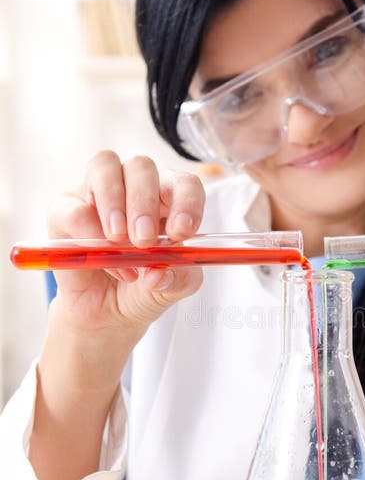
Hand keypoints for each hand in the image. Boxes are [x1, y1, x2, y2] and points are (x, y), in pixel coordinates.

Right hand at [47, 150, 204, 341]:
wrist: (109, 313)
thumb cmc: (146, 288)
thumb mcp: (173, 288)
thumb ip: (177, 278)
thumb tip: (158, 273)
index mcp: (169, 199)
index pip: (183, 183)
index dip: (186, 202)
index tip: (181, 232)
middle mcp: (134, 187)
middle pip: (141, 166)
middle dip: (144, 201)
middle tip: (144, 240)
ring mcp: (97, 193)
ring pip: (105, 166)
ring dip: (114, 201)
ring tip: (119, 240)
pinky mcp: (65, 211)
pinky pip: (74, 207)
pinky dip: (90, 233)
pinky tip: (104, 259)